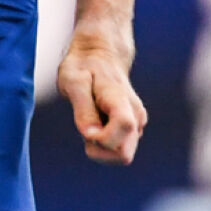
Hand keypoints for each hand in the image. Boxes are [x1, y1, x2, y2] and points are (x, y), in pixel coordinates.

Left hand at [57, 27, 146, 163]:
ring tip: (89, 123)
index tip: (85, 130)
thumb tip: (90, 135)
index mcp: (121, 100)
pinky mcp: (133, 130)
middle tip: (84, 129)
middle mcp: (136, 115)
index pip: (124, 127)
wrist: (100, 55)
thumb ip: (82, 108)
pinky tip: (95, 124)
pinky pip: (119, 149)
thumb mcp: (73, 80)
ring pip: (122, 155)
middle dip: (100, 151)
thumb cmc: (83, 66)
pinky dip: (104, 144)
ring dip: (101, 148)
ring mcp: (137, 124)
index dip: (102, 137)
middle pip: (124, 154)